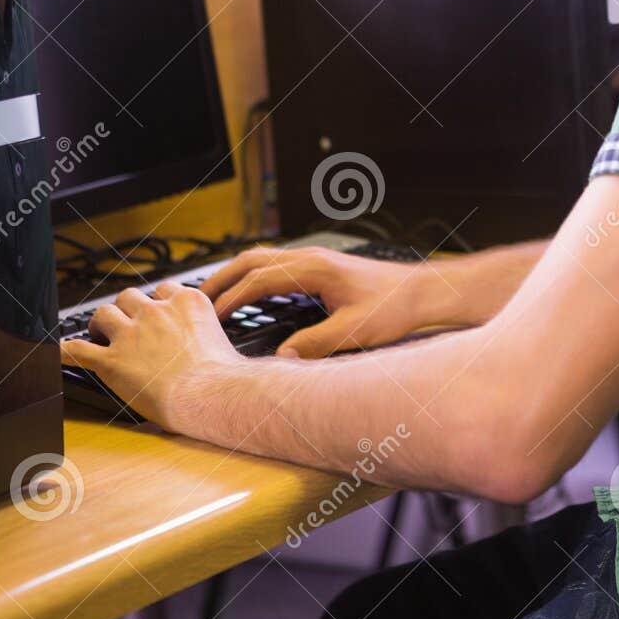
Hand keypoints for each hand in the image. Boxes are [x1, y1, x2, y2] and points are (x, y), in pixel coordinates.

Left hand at [60, 282, 240, 426]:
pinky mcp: (112, 361)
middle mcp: (156, 312)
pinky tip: (59, 352)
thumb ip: (205, 329)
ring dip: (101, 324)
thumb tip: (205, 341)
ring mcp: (132, 334)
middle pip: (129, 296)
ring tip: (99, 334)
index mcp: (186, 302)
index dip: (155, 303)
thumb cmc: (222, 376)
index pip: (162, 289)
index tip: (154, 313)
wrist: (210, 395)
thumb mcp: (221, 337)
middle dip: (125, 309)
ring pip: (104, 314)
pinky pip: (78, 350)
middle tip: (125, 325)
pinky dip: (67, 351)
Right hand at [200, 244, 435, 359]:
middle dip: (222, 279)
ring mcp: (315, 260)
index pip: (260, 279)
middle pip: (252, 260)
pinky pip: (277, 266)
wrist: (422, 292)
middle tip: (196, 300)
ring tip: (214, 297)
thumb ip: (317, 344)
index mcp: (314, 269)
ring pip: (263, 259)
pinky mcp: (321, 267)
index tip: (209, 315)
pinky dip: (254, 277)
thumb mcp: (354, 330)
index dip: (232, 297)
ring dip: (236, 275)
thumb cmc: (394, 307)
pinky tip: (251, 295)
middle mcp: (311, 259)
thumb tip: (282, 359)